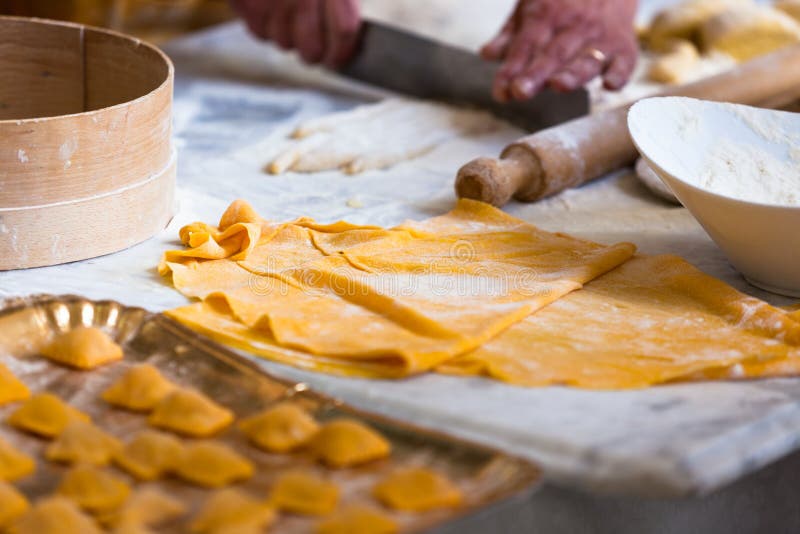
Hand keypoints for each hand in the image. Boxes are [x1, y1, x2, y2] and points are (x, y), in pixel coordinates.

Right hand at [231, 0, 360, 65]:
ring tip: (290, 18)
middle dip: (314, 54)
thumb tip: (347, 37)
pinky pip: (258, 32)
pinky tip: (271, 10)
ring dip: (289, 39)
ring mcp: (270, 0)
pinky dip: (265, 28)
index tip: (338, 60)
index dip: (342, 53)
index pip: (344, 32)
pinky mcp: (245, 3)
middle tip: (314, 49)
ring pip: (283, 43)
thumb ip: (343, 0)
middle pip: (311, 48)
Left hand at [482, 0, 637, 101]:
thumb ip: (511, 34)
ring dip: (573, 73)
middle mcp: (574, 25)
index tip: (501, 92)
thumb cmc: (563, 1)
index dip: (512, 69)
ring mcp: (601, 36)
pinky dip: (619, 74)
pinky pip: (625, 62)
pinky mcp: (624, 47)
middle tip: (521, 92)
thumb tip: (487, 55)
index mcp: (547, 14)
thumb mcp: (531, 6)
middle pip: (553, 53)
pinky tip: (609, 85)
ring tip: (559, 86)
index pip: (525, 45)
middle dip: (537, 73)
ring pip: (587, 58)